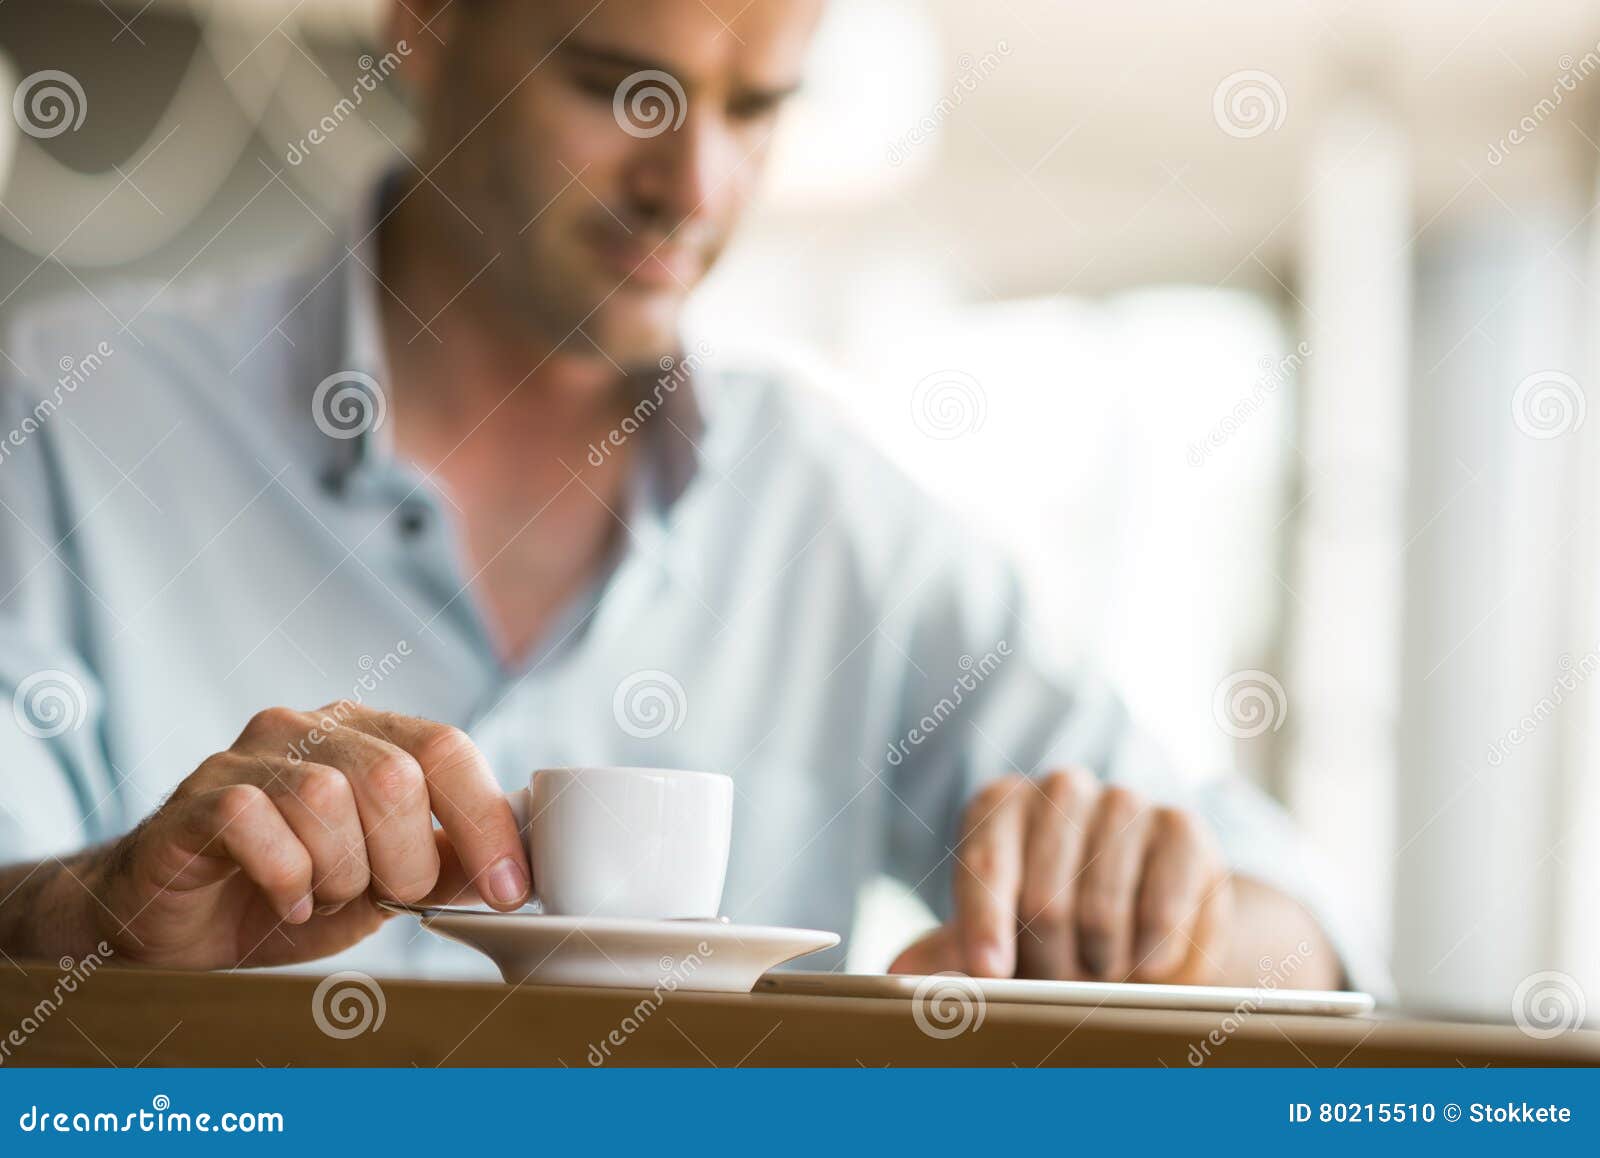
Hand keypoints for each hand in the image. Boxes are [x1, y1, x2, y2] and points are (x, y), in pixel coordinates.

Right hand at [84, 704, 527, 968]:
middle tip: (379, 895)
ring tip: (321, 893)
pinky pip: (255, 822)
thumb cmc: (289, 891)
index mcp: (369, 733)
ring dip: (338, 872)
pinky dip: (284, 877)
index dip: (487, 822)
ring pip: (326, 798)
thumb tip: (517, 867)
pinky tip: (284, 901)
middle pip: (395, 777)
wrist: (178, 922)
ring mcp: (248, 756)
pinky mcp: (197, 799)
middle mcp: (310, 727)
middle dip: (404, 860)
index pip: (447, 749)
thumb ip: (446, 862)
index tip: (509, 891)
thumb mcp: (385, 882)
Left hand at [889, 770, 1231, 982]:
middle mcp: (1060, 788)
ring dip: (1100, 963)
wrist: (1148, 924)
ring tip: (1103, 971)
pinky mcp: (1182, 828)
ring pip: (1100, 908)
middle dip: (1048, 961)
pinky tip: (1147, 963)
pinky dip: (1151, 953)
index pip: (985, 863)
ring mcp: (1125, 800)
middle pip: (1044, 897)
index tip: (989, 974)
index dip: (984, 924)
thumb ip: (952, 949)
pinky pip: (1160, 907)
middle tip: (1060, 983)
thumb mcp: (999, 937)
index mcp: (1001, 805)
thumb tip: (898, 971)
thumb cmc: (1055, 928)